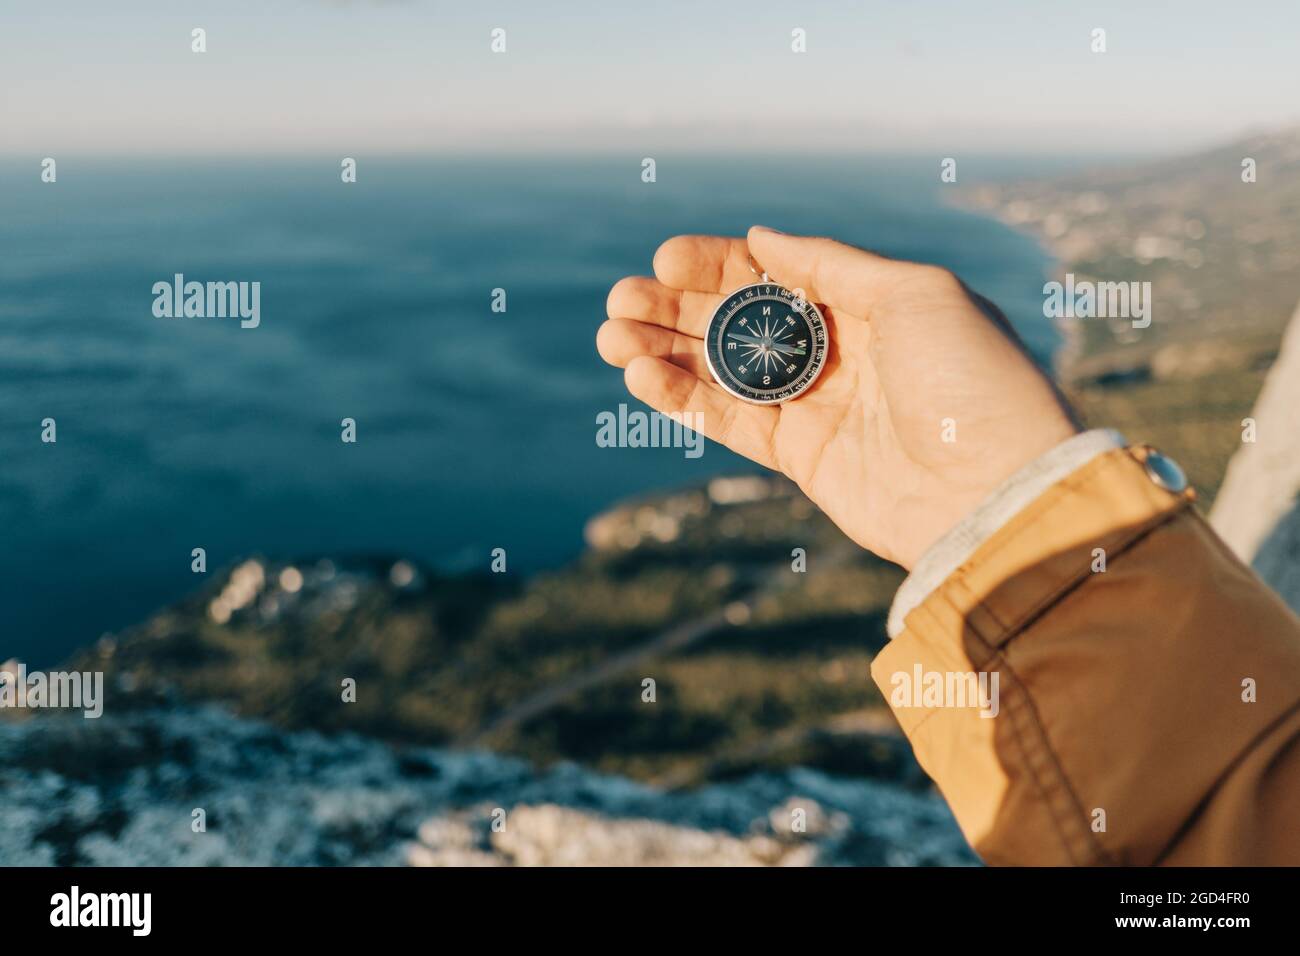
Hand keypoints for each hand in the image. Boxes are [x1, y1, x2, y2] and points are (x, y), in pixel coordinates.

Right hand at [597, 227, 1079, 569]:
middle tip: (620, 300)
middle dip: (675, 308)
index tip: (665, 259)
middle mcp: (837, 351)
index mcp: (866, 304)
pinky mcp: (801, 458)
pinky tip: (642, 377)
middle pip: (737, 321)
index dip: (715, 265)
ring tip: (611, 336)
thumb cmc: (971, 382)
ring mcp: (816, 406)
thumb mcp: (917, 293)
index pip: (774, 273)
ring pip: (722, 371)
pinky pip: (730, 422)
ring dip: (664, 352)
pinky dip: (683, 401)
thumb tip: (762, 238)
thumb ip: (832, 264)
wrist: (996, 492)